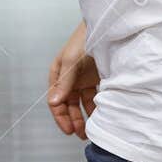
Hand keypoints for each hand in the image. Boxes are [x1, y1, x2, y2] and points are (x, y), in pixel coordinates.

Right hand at [47, 21, 98, 139]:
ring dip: (86, 116)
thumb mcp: (72, 62)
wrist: (107, 26)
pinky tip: (102, 115)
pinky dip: (98, 107)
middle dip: (74, 120)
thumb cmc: (86, 39)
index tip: (68, 130)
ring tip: (92, 130)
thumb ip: (64, 83)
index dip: (61, 117)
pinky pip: (96, 97)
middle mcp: (69, 78)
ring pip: (83, 103)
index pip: (56, 101)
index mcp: (58, 73)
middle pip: (69, 105)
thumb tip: (53, 102)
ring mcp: (84, 78)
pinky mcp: (98, 78)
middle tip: (81, 135)